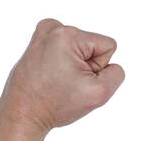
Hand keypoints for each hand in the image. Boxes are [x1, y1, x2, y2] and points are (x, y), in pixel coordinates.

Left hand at [0, 19, 124, 134]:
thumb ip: (117, 74)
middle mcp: (52, 28)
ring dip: (75, 67)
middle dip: (86, 67)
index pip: (108, 46)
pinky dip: (64, 64)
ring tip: (58, 80)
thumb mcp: (100, 93)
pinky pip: (67, 51)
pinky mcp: (37, 42)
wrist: (23, 113)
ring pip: (80, 49)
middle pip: (92, 46)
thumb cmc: (56, 104)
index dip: (100, 68)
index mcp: (67, 34)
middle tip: (66, 83)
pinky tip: (52, 76)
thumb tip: (109, 65)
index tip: (80, 80)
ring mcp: (42, 33)